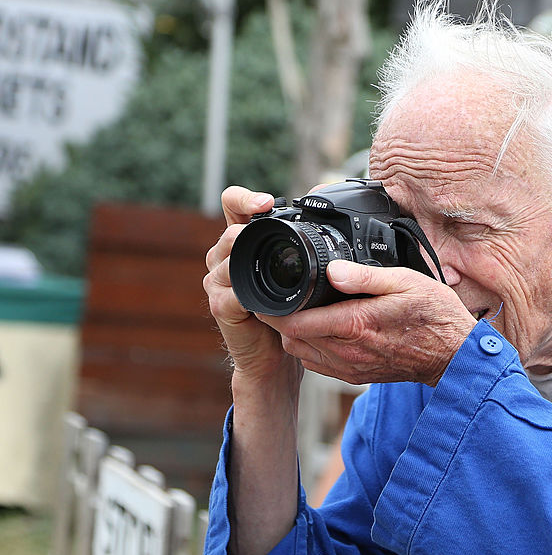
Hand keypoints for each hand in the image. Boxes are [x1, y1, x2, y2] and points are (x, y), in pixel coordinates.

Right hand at [204, 186, 300, 383]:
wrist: (272, 355)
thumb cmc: (285, 312)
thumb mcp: (294, 276)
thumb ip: (299, 251)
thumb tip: (329, 227)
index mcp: (242, 243)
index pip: (232, 205)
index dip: (244, 199)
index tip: (266, 203)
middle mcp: (224, 258)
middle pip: (229, 231)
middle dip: (249, 227)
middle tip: (271, 228)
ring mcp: (219, 282)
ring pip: (228, 258)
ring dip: (247, 255)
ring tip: (269, 260)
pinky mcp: (221, 306)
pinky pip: (233, 292)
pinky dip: (249, 292)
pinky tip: (263, 294)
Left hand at [260, 259, 477, 386]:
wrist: (454, 356)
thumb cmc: (435, 316)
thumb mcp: (406, 282)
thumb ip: (365, 276)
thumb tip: (331, 269)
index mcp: (356, 325)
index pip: (295, 323)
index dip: (275, 308)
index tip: (270, 291)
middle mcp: (348, 351)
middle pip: (290, 338)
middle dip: (279, 318)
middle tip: (282, 296)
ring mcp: (351, 368)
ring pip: (300, 353)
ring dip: (294, 334)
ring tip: (299, 311)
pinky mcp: (355, 377)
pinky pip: (317, 365)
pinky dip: (310, 348)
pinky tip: (321, 330)